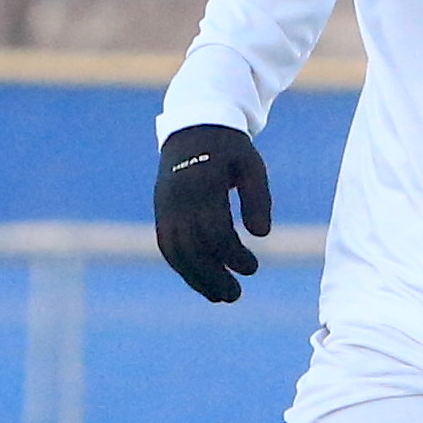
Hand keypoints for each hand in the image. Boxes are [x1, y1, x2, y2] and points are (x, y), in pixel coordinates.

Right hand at [155, 124, 273, 301]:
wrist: (193, 126)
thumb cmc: (229, 148)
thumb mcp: (251, 165)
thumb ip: (258, 198)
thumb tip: (261, 235)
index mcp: (202, 185)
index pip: (215, 231)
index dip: (233, 255)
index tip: (253, 268)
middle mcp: (177, 198)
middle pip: (192, 248)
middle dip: (213, 276)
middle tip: (234, 296)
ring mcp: (164, 205)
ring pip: (175, 251)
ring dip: (195, 278)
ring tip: (219, 296)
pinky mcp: (160, 210)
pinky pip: (167, 244)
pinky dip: (182, 266)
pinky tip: (200, 280)